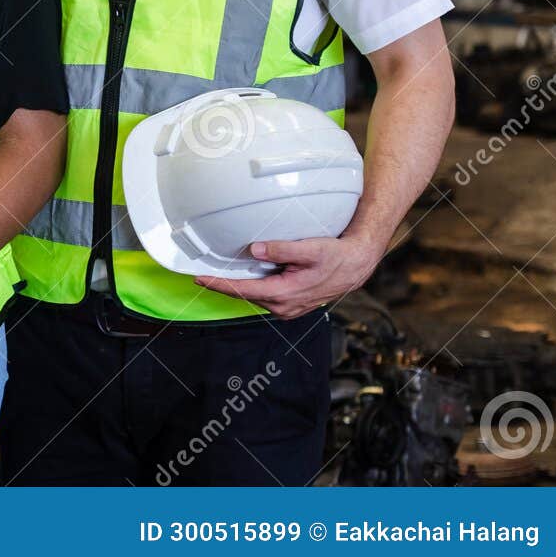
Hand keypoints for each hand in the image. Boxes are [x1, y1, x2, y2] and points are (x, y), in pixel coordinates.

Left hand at [195, 235, 382, 319]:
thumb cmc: (335, 256)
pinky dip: (253, 287)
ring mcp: (288, 307)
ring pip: (255, 296)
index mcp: (285, 294)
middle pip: (245, 295)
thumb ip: (282, 249)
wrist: (355, 266)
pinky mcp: (291, 304)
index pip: (243, 291)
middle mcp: (284, 305)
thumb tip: (255, 250)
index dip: (219, 285)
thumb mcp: (310, 249)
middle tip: (202, 273)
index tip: (199, 279)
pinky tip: (247, 276)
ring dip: (238, 286)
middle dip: (224, 286)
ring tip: (219, 273)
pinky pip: (265, 296)